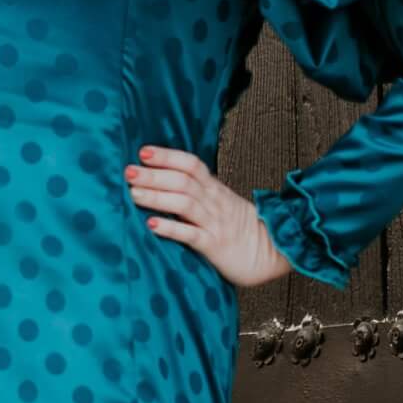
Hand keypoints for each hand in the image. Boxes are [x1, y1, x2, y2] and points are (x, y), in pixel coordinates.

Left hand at [124, 143, 293, 287]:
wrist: (273, 251)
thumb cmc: (240, 229)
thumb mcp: (221, 203)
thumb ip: (198, 192)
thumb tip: (166, 181)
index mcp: (215, 189)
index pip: (191, 164)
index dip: (168, 156)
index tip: (143, 152)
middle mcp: (214, 202)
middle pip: (183, 181)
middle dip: (154, 175)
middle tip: (129, 172)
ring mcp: (215, 223)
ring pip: (185, 203)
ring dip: (157, 197)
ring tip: (133, 194)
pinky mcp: (215, 245)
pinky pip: (191, 235)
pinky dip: (171, 228)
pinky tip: (151, 225)